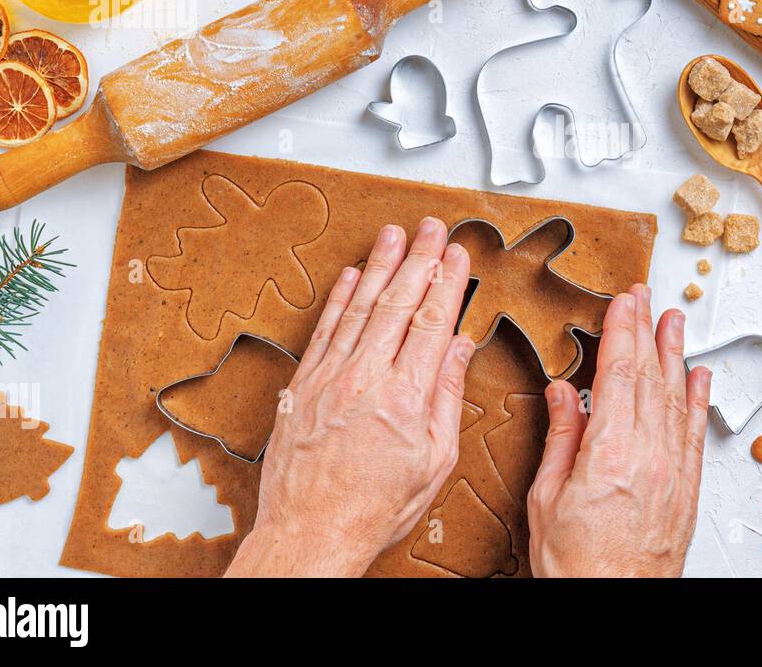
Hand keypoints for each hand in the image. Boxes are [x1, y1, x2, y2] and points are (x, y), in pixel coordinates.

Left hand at [225, 218, 474, 577]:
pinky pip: (324, 330)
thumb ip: (447, 398)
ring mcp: (329, 378)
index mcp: (405, 398)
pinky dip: (338, 299)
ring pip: (359, 308)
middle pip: (398, 303)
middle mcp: (365, 379)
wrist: (310, 533)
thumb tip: (458, 352)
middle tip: (430, 228)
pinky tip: (350, 276)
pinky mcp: (303, 385)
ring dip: (378, 266)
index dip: (447, 282)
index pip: (432, 322)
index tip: (457, 255)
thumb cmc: (373, 508)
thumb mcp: (434, 461)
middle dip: (418, 259)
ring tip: (393, 236)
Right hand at [527, 285, 711, 576]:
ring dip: (674, 352)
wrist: (614, 604)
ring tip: (674, 320)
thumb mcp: (547, 497)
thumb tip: (563, 394)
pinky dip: (699, 398)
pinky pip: (696, 430)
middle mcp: (648, 455)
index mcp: (608, 452)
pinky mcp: (686, 487)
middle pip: (649, 376)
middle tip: (646, 297)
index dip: (622, 331)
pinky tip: (700, 375)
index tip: (623, 303)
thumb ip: (561, 438)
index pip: (617, 374)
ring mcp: (673, 470)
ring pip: (676, 396)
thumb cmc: (578, 564)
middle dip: (647, 330)